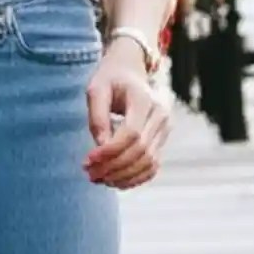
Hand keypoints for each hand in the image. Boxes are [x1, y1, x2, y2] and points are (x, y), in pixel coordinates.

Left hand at [82, 40, 170, 189]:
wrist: (131, 71)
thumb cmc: (110, 79)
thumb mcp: (96, 89)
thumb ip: (97, 116)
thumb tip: (100, 147)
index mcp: (144, 99)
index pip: (132, 134)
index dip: (110, 152)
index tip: (87, 160)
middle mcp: (160, 114)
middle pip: (140, 151)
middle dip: (113, 167)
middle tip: (89, 174)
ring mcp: (165, 128)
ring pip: (148, 162)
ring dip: (123, 176)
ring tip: (99, 180)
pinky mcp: (163, 139)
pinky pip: (153, 166)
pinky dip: (136, 178)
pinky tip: (115, 182)